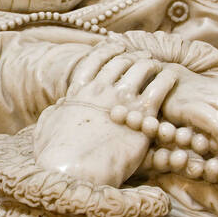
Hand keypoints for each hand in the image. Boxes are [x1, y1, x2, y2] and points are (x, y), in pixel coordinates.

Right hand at [34, 45, 178, 186]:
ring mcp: (122, 100)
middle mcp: (101, 90)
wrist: (74, 170)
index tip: (117, 46)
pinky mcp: (142, 115)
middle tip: (143, 57)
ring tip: (156, 66)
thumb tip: (60, 105)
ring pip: (142, 68)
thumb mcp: (46, 128)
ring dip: (150, 63)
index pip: (95, 60)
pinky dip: (167, 78)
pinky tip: (171, 77)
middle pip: (121, 61)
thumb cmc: (56, 157)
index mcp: (79, 91)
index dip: (108, 50)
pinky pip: (160, 87)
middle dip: (133, 56)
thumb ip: (54, 113)